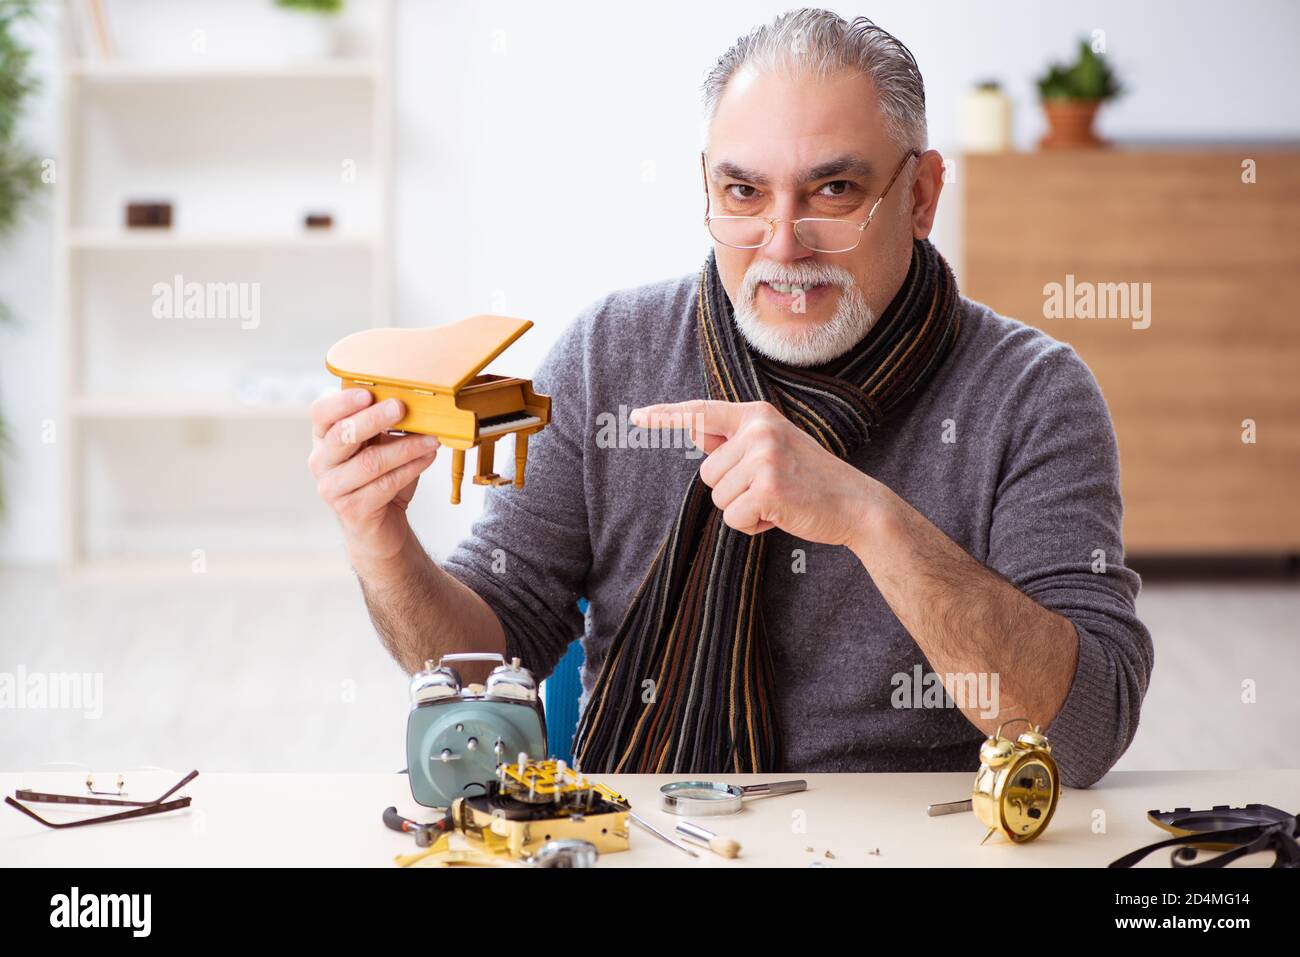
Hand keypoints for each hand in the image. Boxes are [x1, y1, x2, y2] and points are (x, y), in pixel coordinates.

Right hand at [308, 389, 440, 567]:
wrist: (380, 526)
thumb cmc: (380, 478)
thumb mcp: (379, 446)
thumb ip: (385, 425)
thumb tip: (411, 400)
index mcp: (324, 438)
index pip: (321, 413)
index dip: (342, 402)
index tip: (369, 393)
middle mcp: (322, 462)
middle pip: (342, 435)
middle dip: (373, 419)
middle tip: (401, 408)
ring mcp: (333, 488)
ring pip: (369, 462)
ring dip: (404, 447)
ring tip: (431, 439)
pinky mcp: (352, 510)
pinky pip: (384, 485)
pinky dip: (410, 469)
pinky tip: (427, 458)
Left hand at [631, 399, 877, 547]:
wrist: (856, 503)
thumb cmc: (811, 479)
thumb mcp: (774, 447)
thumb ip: (735, 440)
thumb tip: (693, 430)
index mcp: (757, 415)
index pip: (701, 412)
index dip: (666, 416)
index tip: (637, 417)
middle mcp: (758, 430)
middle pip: (707, 473)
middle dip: (732, 490)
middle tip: (771, 489)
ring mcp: (763, 458)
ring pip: (718, 497)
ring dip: (743, 509)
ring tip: (778, 501)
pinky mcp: (768, 488)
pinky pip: (733, 518)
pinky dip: (752, 526)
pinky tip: (780, 515)